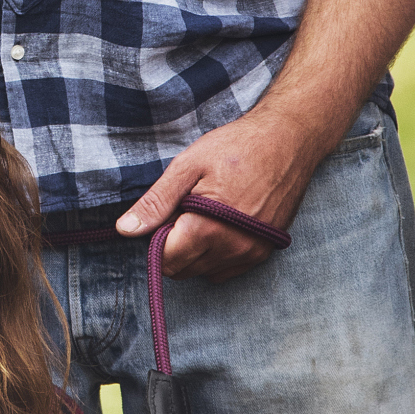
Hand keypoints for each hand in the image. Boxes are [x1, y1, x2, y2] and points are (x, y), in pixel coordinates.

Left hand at [116, 104, 329, 283]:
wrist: (289, 141)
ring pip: (202, 272)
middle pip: (182, 270)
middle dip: (175, 246)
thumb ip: (156, 202)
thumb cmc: (238, 147)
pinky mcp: (262, 254)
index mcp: (207, 228)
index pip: (165, 260)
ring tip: (208, 214)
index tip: (168, 214)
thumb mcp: (189, 166)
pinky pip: (224, 271)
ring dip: (195, 251)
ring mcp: (249, 254)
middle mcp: (230, 249)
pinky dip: (215, 255)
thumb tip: (125, 230)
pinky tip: (222, 226)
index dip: (158, 239)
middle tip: (187, 211)